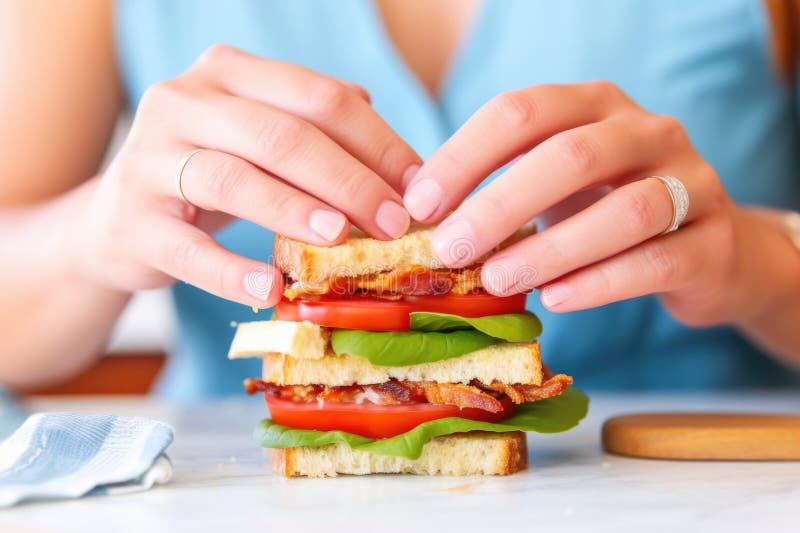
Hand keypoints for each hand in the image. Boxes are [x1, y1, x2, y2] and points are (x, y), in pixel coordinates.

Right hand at [69, 45, 419, 307]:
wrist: (119, 220)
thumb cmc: (211, 175)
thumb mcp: (261, 140)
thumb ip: (324, 134)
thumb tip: (407, 162)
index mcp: (228, 74)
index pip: (319, 98)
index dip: (377, 143)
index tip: (418, 188)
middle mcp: (184, 102)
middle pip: (281, 135)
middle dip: (348, 180)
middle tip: (394, 222)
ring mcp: (150, 159)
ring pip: (234, 179)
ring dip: (295, 211)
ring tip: (341, 240)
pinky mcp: (133, 222)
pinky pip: (187, 249)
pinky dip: (231, 271)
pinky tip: (271, 288)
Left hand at [403, 81, 749, 326]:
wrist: (705, 249)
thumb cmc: (604, 213)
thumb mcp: (553, 187)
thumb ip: (499, 191)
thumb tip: (419, 220)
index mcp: (595, 106)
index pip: (522, 112)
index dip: (465, 155)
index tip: (420, 204)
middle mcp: (647, 131)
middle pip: (569, 155)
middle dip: (499, 204)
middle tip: (451, 249)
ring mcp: (691, 182)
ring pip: (623, 210)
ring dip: (549, 250)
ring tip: (497, 280)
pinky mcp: (713, 241)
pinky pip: (655, 260)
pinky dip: (599, 282)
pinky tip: (556, 300)